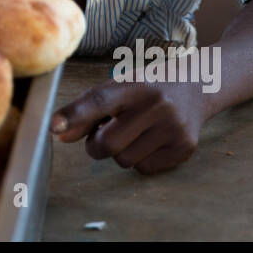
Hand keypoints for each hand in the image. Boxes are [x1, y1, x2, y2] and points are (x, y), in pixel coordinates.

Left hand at [49, 75, 206, 173]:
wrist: (198, 83)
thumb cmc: (148, 85)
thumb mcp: (119, 87)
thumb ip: (88, 109)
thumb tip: (60, 135)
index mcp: (136, 84)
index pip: (99, 100)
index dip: (74, 115)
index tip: (53, 127)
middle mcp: (157, 105)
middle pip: (108, 143)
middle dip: (97, 145)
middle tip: (103, 134)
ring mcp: (173, 128)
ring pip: (124, 160)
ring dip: (119, 153)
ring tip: (132, 132)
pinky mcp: (184, 148)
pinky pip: (144, 169)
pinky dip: (140, 159)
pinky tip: (150, 140)